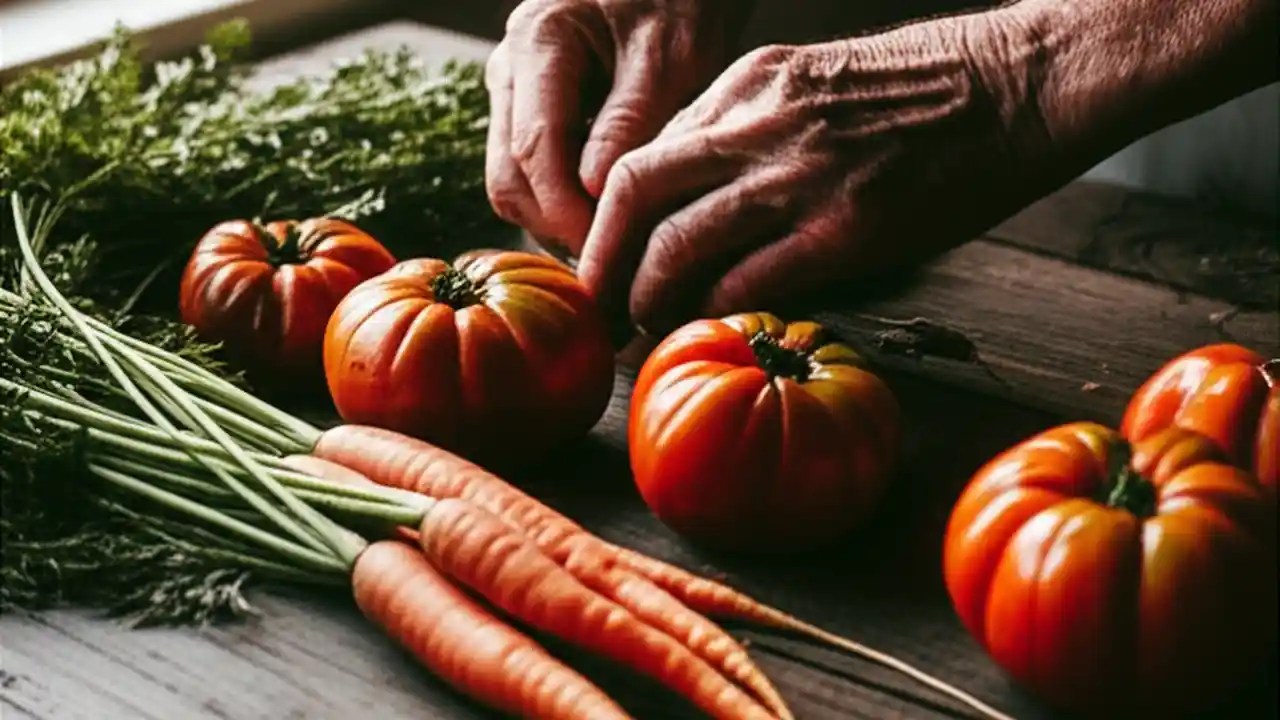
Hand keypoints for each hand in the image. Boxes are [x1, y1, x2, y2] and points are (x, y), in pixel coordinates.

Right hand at [485, 0, 751, 254]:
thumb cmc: (679, 0)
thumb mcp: (671, 55)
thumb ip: (631, 120)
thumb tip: (593, 192)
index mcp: (538, 42)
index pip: (533, 151)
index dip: (567, 213)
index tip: (610, 249)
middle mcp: (510, 69)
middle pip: (509, 179)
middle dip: (557, 228)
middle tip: (616, 262)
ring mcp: (514, 93)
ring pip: (513, 184)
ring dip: (557, 223)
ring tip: (617, 246)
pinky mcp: (529, 113)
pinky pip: (531, 175)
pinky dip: (563, 205)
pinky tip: (610, 219)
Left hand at [577, 9, 1059, 332]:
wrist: (1025, 82)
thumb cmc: (931, 88)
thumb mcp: (816, 80)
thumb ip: (748, 127)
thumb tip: (697, 191)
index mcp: (749, 83)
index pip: (643, 152)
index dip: (610, 217)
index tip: (607, 257)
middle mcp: (758, 122)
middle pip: (633, 194)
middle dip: (602, 260)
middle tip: (599, 306)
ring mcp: (800, 175)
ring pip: (677, 243)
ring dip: (649, 297)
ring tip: (646, 328)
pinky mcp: (847, 228)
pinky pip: (749, 280)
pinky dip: (716, 310)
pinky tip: (713, 328)